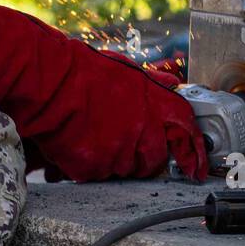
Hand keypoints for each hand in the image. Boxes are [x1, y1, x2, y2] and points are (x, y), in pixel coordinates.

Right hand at [0, 0, 206, 181]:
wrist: (46, 82)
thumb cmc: (82, 71)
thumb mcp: (126, 71)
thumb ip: (154, 84)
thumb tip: (174, 87)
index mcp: (155, 103)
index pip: (187, 133)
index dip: (194, 154)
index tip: (198, 168)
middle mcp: (142, 129)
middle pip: (155, 159)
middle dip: (145, 156)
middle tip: (125, 141)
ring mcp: (118, 150)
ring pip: (127, 169)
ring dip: (117, 159)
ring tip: (96, 134)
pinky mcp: (93, 166)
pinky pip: (99, 175)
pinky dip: (91, 164)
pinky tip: (80, 141)